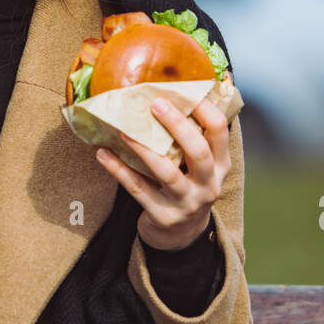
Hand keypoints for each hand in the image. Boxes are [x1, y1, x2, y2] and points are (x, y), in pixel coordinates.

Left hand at [95, 96, 231, 250]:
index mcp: (220, 165)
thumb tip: (187, 87)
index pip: (219, 132)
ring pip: (167, 173)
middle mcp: (208, 185)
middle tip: (156, 104)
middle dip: (178, 126)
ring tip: (123, 131)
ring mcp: (187, 203)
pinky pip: (138, 190)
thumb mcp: (201, 165)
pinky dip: (119, 170)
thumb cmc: (187, 185)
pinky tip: (103, 154)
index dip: (206, 109)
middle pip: (199, 152)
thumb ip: (195, 135)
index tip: (188, 90)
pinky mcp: (163, 216)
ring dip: (144, 149)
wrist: (181, 236)